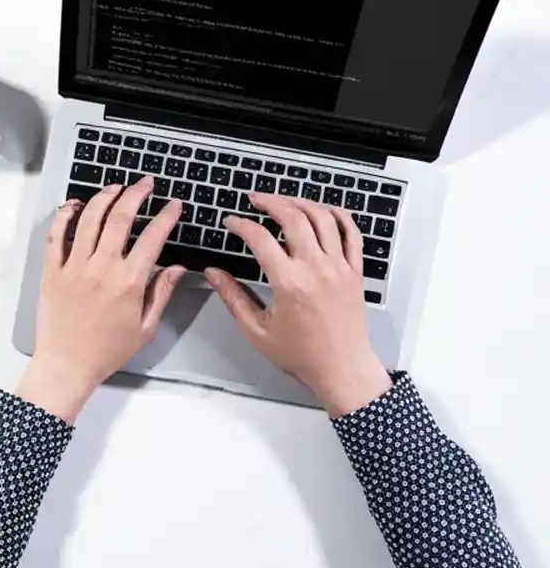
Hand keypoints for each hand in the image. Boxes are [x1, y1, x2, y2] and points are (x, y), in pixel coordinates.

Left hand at [17, 177, 186, 422]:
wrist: (67, 365)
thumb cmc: (106, 351)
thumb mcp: (145, 327)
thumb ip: (161, 293)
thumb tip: (177, 269)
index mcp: (128, 282)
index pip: (152, 238)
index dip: (166, 217)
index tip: (173, 205)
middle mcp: (101, 269)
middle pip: (120, 218)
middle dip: (136, 194)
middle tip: (144, 185)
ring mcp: (74, 267)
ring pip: (89, 219)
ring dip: (104, 197)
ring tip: (115, 187)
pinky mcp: (52, 271)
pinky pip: (56, 235)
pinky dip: (64, 215)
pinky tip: (73, 204)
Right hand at [205, 193, 390, 415]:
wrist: (341, 368)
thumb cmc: (300, 354)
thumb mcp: (256, 330)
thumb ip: (232, 297)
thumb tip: (213, 274)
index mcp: (289, 283)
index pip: (260, 239)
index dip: (241, 225)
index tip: (231, 222)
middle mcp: (316, 268)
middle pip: (294, 217)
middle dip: (271, 201)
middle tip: (256, 199)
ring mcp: (339, 267)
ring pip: (323, 218)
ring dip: (301, 202)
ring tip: (285, 201)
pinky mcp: (354, 271)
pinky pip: (351, 232)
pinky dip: (338, 215)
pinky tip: (323, 210)